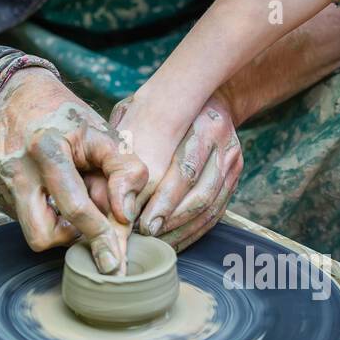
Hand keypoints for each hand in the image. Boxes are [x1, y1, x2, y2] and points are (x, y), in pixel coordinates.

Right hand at [0, 69, 146, 271]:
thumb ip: (125, 170)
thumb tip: (124, 215)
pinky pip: (28, 222)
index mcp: (46, 149)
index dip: (98, 235)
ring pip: (34, 234)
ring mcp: (1, 186)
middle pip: (42, 235)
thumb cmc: (67, 118)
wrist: (15, 98)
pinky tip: (57, 196)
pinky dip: (49, 217)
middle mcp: (17, 171)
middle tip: (95, 232)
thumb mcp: (104, 133)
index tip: (114, 261)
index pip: (74, 206)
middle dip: (71, 241)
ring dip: (61, 229)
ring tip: (77, 205)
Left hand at [110, 92, 243, 250]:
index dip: (161, 199)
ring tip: (154, 242)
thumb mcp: (142, 108)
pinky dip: (192, 231)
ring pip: (208, 209)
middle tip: (143, 234)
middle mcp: (224, 146)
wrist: (212, 98)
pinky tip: (172, 240)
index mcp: (206, 125)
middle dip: (168, 219)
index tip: (137, 218)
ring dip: (180, 229)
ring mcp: (233, 165)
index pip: (184, 170)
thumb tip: (106, 182)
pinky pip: (214, 215)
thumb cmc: (165, 107)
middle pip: (198, 194)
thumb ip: (127, 139)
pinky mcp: (234, 181)